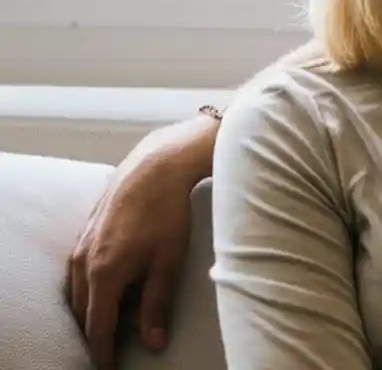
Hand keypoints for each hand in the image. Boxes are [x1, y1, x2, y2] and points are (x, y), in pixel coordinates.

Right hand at [66, 115, 215, 369]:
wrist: (155, 166)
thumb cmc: (167, 213)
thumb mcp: (168, 262)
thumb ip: (157, 304)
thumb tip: (153, 342)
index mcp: (104, 274)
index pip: (97, 327)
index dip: (103, 352)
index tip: (109, 369)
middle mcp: (84, 262)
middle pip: (82, 312)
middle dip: (96, 334)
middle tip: (113, 349)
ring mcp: (80, 246)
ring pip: (77, 292)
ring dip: (91, 310)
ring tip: (114, 322)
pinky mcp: (85, 233)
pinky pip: (78, 273)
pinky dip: (90, 288)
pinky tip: (110, 287)